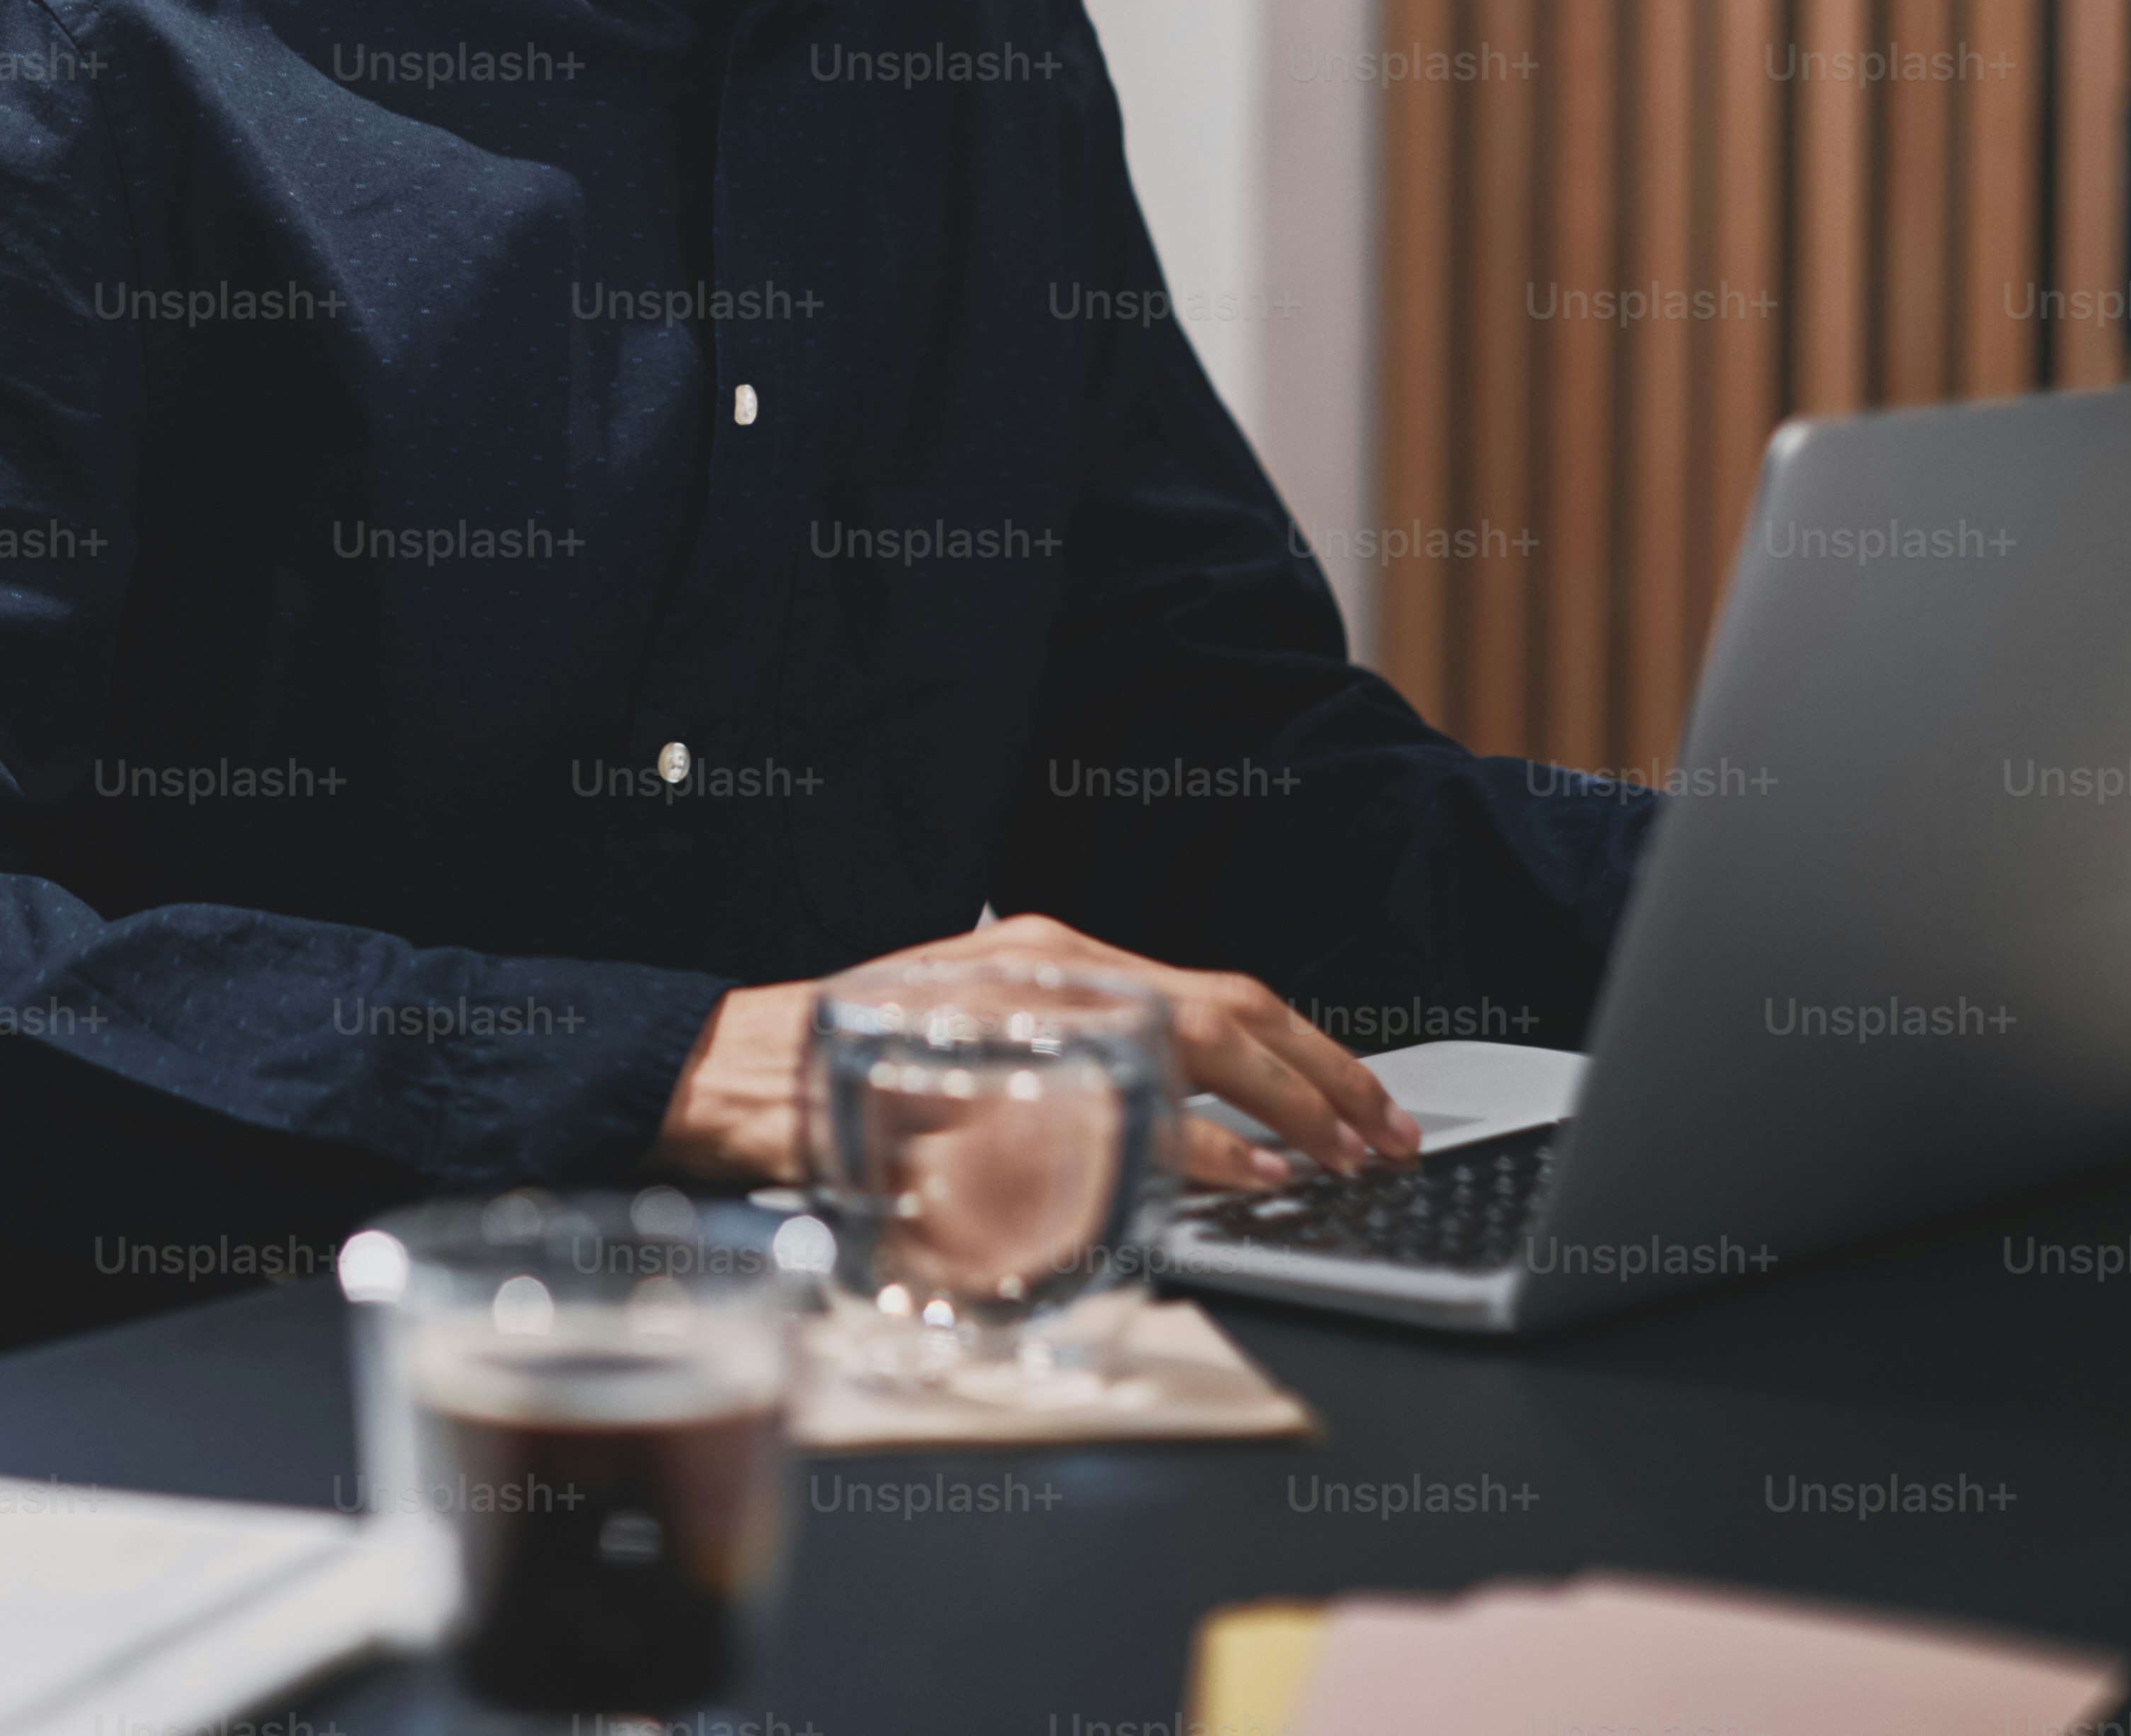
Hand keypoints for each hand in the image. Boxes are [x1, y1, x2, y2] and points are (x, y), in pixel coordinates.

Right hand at [653, 916, 1422, 1193]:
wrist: (742, 1068)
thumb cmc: (859, 1066)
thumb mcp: (986, 1042)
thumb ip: (1077, 1061)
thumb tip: (1189, 1121)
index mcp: (1059, 953)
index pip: (1220, 991)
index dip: (1308, 1050)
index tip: (1366, 1104)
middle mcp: (1056, 963)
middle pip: (1232, 1009)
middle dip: (1328, 1077)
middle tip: (1388, 1137)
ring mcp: (1030, 1008)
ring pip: (1199, 1041)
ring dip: (1288, 1107)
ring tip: (1342, 1159)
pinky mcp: (1001, 1064)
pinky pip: (1131, 1101)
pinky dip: (1206, 1143)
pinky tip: (1249, 1177)